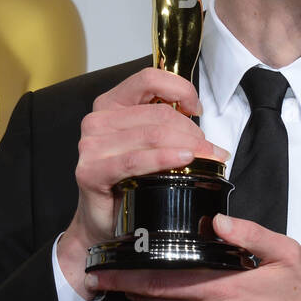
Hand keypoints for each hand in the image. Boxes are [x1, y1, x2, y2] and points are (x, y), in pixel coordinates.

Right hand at [58, 67, 228, 299]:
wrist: (102, 222)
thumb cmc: (128, 181)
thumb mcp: (147, 143)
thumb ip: (165, 124)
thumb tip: (201, 121)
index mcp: (110, 104)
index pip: (149, 78)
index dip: (180, 89)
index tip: (197, 108)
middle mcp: (97, 120)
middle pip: (158, 114)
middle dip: (192, 131)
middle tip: (210, 151)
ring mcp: (90, 145)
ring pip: (152, 135)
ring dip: (187, 147)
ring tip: (205, 159)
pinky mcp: (90, 170)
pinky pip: (136, 160)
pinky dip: (164, 159)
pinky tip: (184, 162)